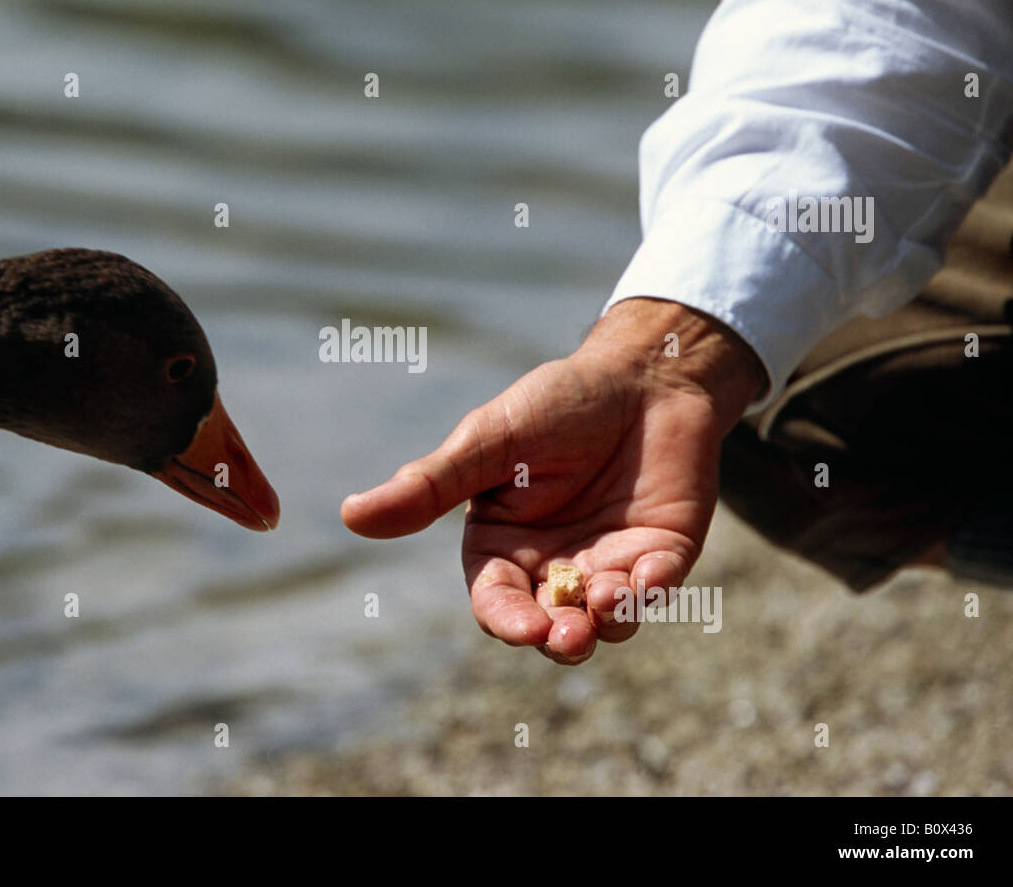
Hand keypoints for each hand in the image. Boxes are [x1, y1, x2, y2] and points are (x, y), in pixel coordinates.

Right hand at [340, 298, 766, 664]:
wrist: (641, 374)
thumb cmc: (555, 404)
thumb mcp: (487, 441)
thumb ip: (428, 485)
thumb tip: (350, 515)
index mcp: (502, 544)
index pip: (496, 600)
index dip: (507, 620)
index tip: (523, 627)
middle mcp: (553, 565)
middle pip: (550, 625)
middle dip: (559, 637)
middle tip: (569, 634)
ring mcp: (610, 564)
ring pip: (604, 621)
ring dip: (606, 623)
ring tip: (608, 603)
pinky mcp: (662, 555)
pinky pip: (657, 589)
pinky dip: (651, 592)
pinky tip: (647, 578)